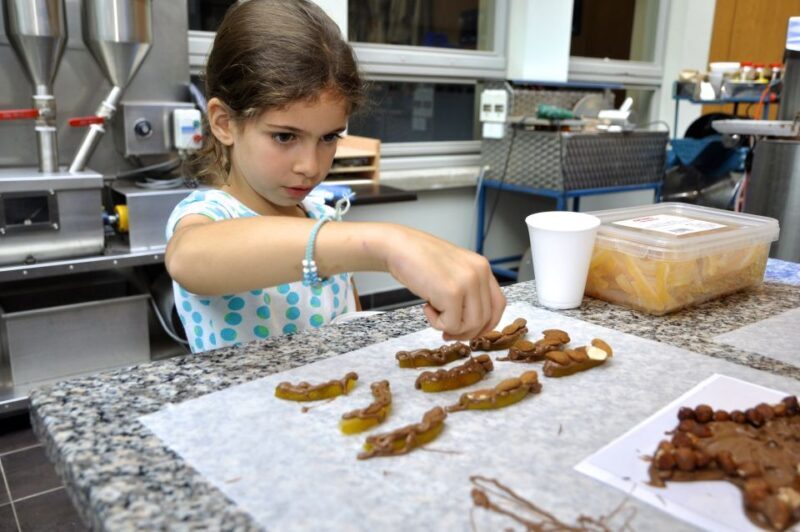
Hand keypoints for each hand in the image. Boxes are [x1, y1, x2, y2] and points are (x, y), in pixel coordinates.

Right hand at [382, 225, 505, 339]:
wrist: (398, 246)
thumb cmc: (419, 259)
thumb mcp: (453, 270)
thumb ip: (468, 290)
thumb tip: (473, 325)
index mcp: (482, 267)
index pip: (498, 305)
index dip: (486, 324)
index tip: (470, 331)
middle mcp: (479, 273)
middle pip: (485, 319)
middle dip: (465, 332)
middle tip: (447, 332)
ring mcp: (467, 282)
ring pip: (470, 325)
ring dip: (450, 327)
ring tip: (433, 312)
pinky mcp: (452, 292)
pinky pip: (451, 324)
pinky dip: (436, 323)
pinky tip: (425, 307)